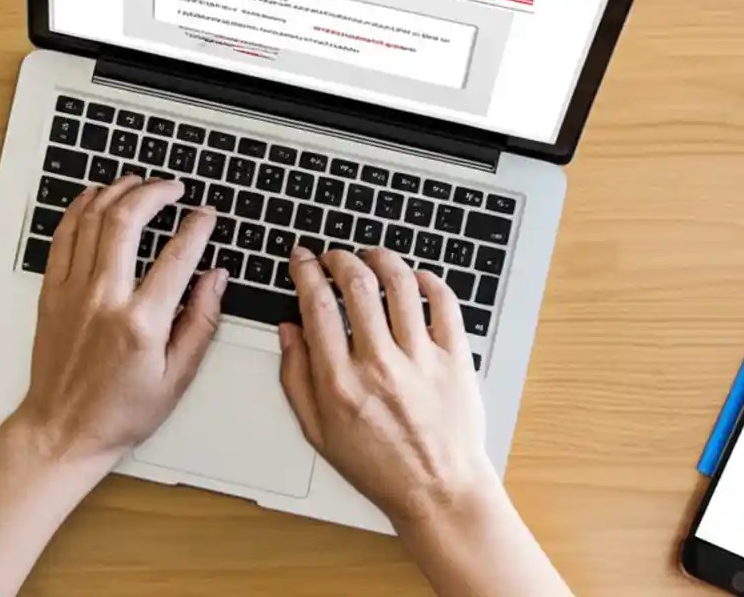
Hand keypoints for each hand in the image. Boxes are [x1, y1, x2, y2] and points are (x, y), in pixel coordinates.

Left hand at [11, 175, 228, 461]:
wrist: (62, 430)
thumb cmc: (119, 413)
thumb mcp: (177, 377)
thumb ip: (201, 322)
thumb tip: (215, 279)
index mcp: (140, 323)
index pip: (176, 256)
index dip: (197, 227)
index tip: (207, 215)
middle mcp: (103, 300)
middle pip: (127, 221)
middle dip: (155, 193)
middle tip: (173, 187)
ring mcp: (72, 292)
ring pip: (92, 220)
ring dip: (117, 192)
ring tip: (138, 182)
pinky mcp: (51, 293)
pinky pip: (63, 236)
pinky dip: (80, 209)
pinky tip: (95, 198)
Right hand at [279, 247, 495, 526]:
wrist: (438, 489)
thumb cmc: (378, 465)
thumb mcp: (317, 431)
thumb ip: (295, 378)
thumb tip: (288, 330)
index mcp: (340, 382)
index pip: (317, 306)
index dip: (306, 272)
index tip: (302, 259)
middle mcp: (379, 365)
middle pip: (357, 285)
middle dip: (340, 258)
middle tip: (334, 255)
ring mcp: (421, 359)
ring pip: (401, 284)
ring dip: (382, 258)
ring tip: (372, 255)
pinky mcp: (455, 358)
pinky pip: (444, 303)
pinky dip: (428, 280)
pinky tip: (415, 278)